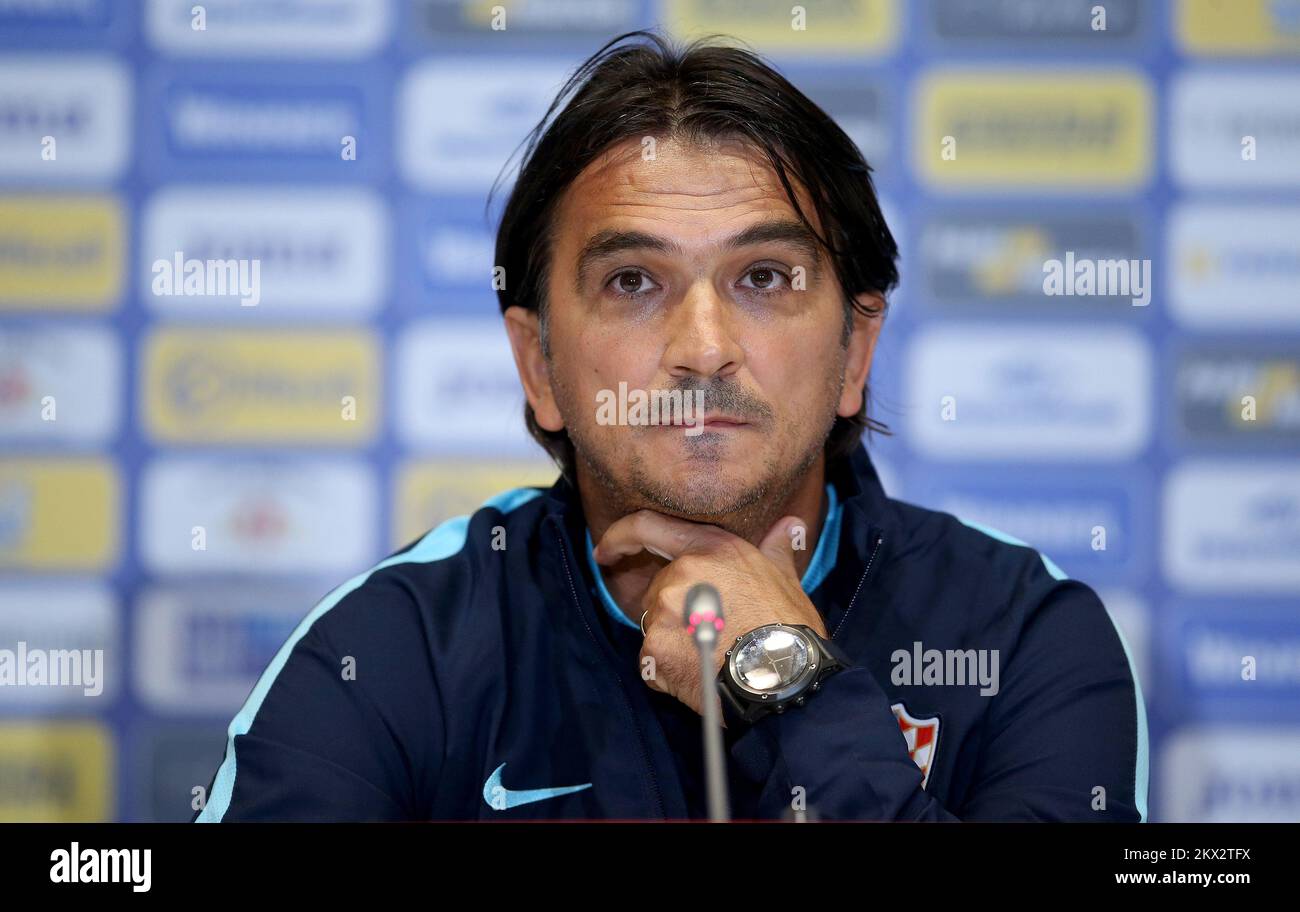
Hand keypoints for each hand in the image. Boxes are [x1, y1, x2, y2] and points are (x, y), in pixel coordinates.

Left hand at [593, 510, 826, 716]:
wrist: (783, 677)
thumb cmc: (788, 626)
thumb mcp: (785, 578)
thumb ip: (776, 549)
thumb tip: (789, 525)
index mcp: (709, 548)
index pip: (647, 527)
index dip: (619, 537)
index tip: (605, 551)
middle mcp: (680, 574)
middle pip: (657, 590)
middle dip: (675, 609)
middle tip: (710, 632)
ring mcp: (664, 612)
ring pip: (655, 626)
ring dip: (674, 640)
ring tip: (712, 655)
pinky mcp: (655, 649)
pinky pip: (653, 660)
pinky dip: (669, 669)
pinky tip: (700, 675)